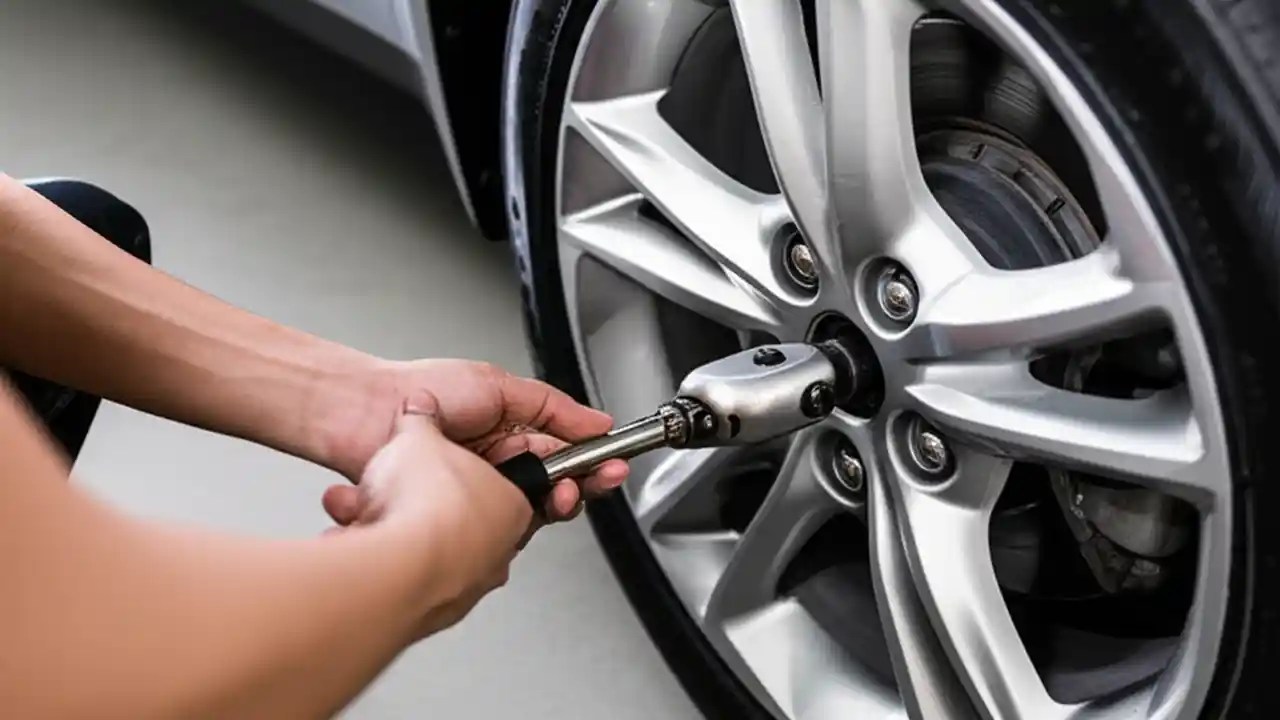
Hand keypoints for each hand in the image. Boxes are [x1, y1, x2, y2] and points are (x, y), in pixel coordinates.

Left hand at [317, 359, 627, 521]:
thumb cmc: (411, 390)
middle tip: (573, 491)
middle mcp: (494, 464)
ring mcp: (473, 492)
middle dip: (569, 492)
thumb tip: (596, 421)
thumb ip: (551, 406)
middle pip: (549, 490)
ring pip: (521, 517)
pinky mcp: (449, 517)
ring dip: (536, 510)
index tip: (611, 468)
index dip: (591, 464)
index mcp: (511, 430)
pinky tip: (493, 514)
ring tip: (542, 499)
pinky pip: (481, 533)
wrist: (356, 413)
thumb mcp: (495, 385)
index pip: (564, 454)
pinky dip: (491, 527)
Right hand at [322, 392, 531, 636]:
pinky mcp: (428, 613)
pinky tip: (354, 536)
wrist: (396, 568)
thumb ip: (422, 421)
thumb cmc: (428, 506)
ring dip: (388, 524)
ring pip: (422, 548)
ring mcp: (465, 587)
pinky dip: (375, 556)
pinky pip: (398, 575)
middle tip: (393, 483)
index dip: (464, 468)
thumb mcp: (421, 436)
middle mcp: (496, 552)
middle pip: (455, 518)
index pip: (502, 484)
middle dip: (416, 498)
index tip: (442, 461)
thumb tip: (417, 409)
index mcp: (514, 506)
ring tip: (361, 506)